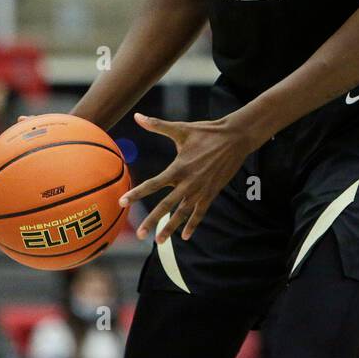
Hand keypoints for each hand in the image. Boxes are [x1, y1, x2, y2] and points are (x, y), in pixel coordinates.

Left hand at [120, 111, 267, 243]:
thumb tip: (136, 115)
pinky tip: (185, 236)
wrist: (236, 138)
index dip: (137, 193)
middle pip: (166, 205)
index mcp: (178, 167)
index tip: (122, 202)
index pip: (153, 184)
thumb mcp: (181, 129)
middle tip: (139, 234)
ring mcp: (201, 190)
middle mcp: (188, 182)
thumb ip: (157, 125)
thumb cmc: (207, 132)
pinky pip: (200, 213)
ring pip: (183, 213)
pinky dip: (192, 225)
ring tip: (158, 242)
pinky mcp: (212, 193)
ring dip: (170, 227)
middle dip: (152, 220)